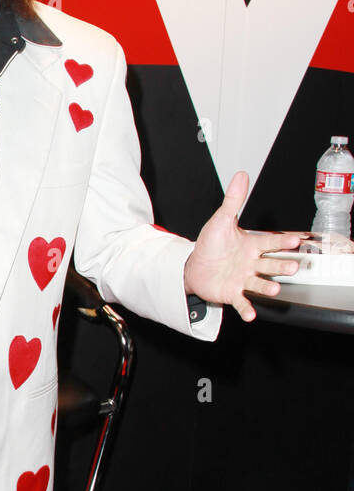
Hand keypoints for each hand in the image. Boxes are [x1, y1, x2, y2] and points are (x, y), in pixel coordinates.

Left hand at [184, 171, 301, 321]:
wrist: (195, 266)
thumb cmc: (211, 244)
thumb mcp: (221, 220)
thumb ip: (233, 200)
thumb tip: (241, 176)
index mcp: (252, 245)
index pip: (271, 241)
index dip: (283, 240)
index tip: (295, 239)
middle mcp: (251, 263)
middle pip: (270, 264)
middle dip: (281, 265)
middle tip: (293, 267)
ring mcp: (243, 279)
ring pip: (259, 283)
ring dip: (267, 287)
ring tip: (274, 289)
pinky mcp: (233, 293)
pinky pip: (242, 301)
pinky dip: (246, 308)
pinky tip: (250, 314)